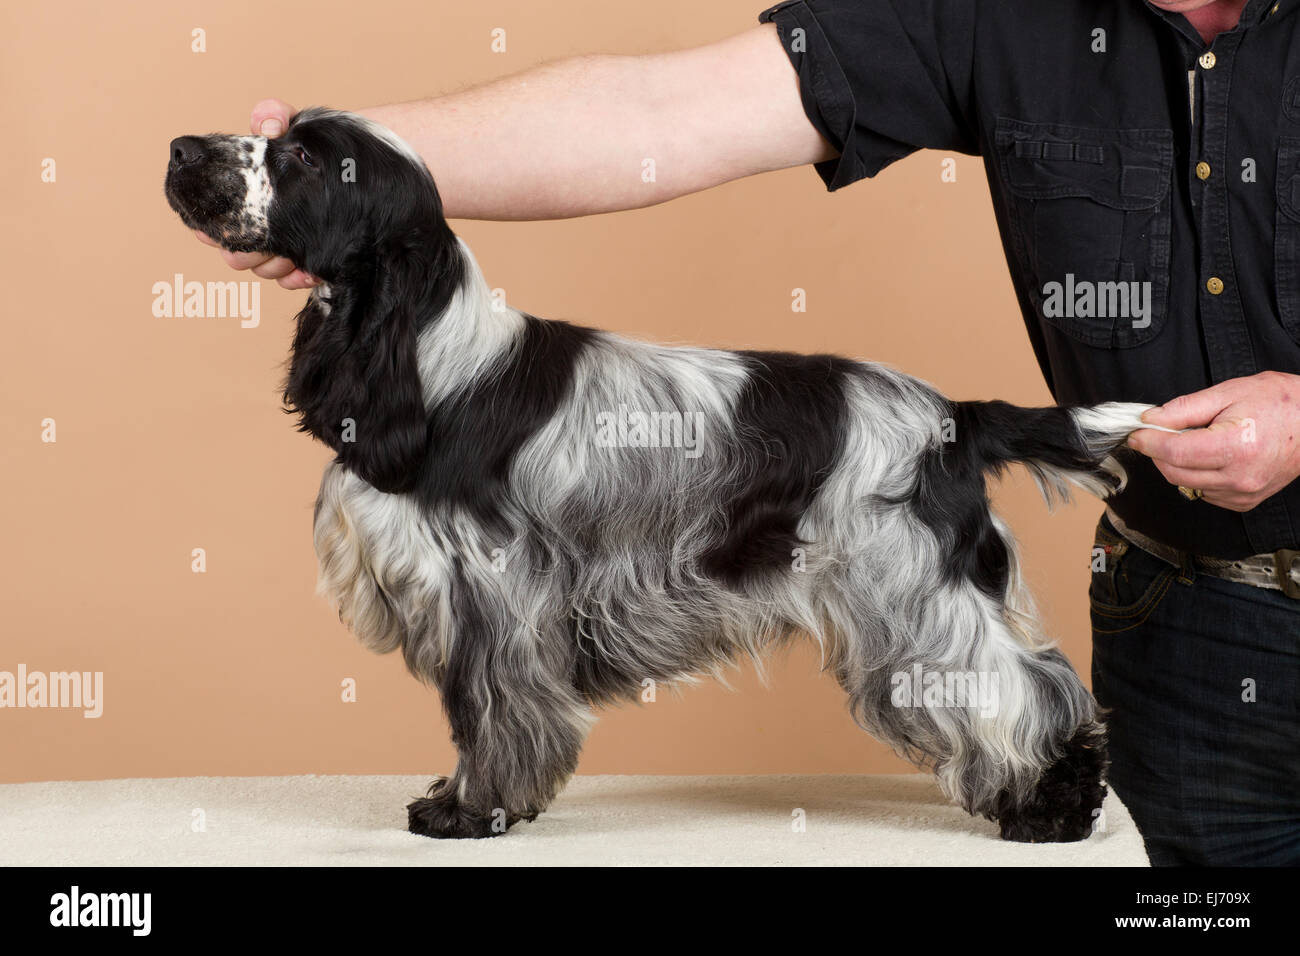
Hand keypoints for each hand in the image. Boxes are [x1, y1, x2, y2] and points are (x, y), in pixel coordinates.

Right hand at [194, 98, 318, 289]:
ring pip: (264, 269)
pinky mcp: (314, 259)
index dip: (209, 231)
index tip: (213, 231)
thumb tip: (267, 124)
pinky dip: (298, 276)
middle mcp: (264, 226)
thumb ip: (275, 115)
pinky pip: (295, 279)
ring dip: (273, 264)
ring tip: (291, 254)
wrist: (369, 166)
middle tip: (264, 243)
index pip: (214, 223)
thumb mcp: (299, 125)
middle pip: (237, 256)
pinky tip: (311, 268)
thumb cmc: (324, 145)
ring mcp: (288, 244)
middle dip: (245, 252)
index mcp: (248, 198)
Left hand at [1127, 371, 1299, 511]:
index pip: (1175, 452)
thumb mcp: (1229, 392)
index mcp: (1236, 446)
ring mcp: (1244, 493)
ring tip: (1194, 440)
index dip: (1149, 442)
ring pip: (1186, 484)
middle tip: (1158, 432)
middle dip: (1159, 452)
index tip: (1136, 433)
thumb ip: (1184, 408)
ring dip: (1177, 464)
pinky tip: (1211, 457)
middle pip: (1175, 472)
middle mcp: (1240, 476)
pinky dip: (1197, 476)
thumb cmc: (1280, 402)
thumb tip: (1151, 418)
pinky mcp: (1245, 502)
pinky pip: (1204, 493)